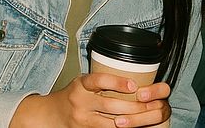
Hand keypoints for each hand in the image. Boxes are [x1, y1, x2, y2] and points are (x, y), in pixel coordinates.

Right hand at [10, 73, 170, 126]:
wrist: (52, 114)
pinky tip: (135, 127)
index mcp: (81, 84)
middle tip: (152, 104)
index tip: (134, 85)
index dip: (116, 82)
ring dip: (133, 120)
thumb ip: (101, 81)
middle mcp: (80, 101)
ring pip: (112, 122)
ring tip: (149, 117)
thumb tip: (133, 80)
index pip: (98, 80)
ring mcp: (83, 119)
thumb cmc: (73, 95)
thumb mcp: (83, 83)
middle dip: (134, 106)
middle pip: (110, 105)